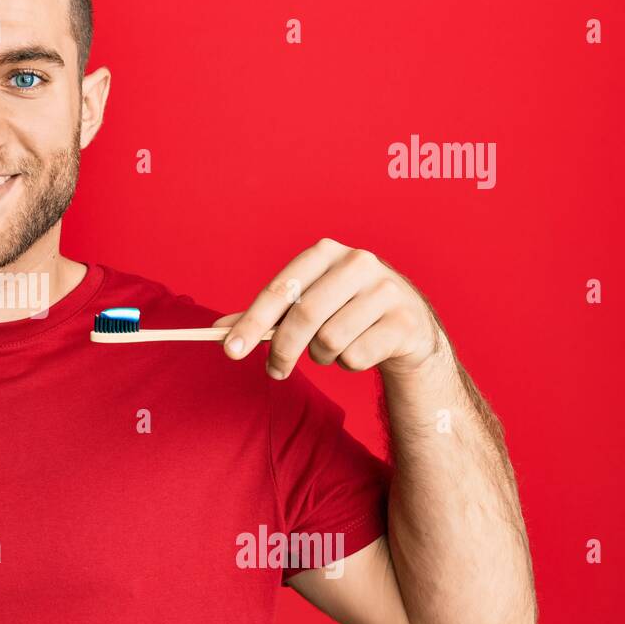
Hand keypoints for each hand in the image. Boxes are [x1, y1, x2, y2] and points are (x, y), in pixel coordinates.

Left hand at [214, 238, 445, 379]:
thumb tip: (218, 329)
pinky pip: (356, 357)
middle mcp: (358, 262)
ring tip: (331, 349)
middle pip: (304, 316)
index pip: (280, 290)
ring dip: (321, 356)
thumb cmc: (344, 310)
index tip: (230, 350)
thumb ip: (265, 316)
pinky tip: (361, 350)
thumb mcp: (305, 305)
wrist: (407, 325)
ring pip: (330, 341)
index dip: (252, 322)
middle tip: (274, 371)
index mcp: (326, 252)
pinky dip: (348, 363)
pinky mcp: (405, 321)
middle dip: (282, 350)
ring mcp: (386, 290)